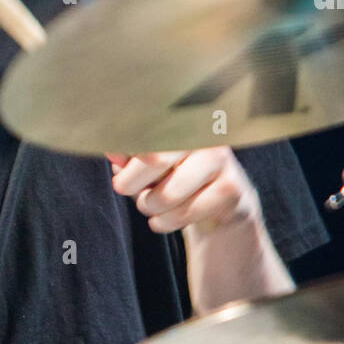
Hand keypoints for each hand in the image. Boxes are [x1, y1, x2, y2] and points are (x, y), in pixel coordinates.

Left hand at [106, 147, 260, 234]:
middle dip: (131, 184)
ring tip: (151, 206)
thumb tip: (113, 154)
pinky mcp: (230, 188)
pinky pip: (183, 214)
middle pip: (154, 158)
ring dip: (149, 208)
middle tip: (124, 190)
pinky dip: (165, 223)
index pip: (143, 133)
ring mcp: (220, 159)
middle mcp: (203, 133)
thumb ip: (130, 158)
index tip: (118, 177)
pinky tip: (168, 218)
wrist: (222, 205)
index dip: (124, 159)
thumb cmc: (176, 179)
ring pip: (166, 195)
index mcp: (181, 121)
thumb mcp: (149, 166)